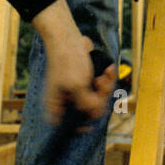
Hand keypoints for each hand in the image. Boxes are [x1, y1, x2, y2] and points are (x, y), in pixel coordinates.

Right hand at [32, 0, 115, 124]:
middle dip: (99, 100)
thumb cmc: (67, 61)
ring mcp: (76, 90)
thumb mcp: (78, 86)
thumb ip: (88, 104)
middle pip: (88, 112)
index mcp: (57, 105)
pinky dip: (106, 78)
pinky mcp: (85, 80)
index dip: (79, 127)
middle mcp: (66, 99)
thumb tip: (96, 113)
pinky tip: (108, 70)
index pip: (66, 126)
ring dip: (105, 87)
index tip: (91, 123)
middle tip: (99, 87)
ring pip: (97, 99)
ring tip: (103, 75)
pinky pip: (100, 86)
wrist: (67, 36)